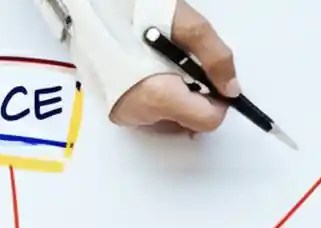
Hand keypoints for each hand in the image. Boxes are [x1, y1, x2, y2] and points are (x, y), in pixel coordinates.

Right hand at [112, 1, 237, 133]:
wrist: (89, 9)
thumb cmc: (132, 11)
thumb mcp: (184, 23)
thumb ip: (216, 57)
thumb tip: (231, 88)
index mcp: (159, 95)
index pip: (208, 121)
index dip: (219, 101)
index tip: (216, 81)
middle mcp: (140, 113)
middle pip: (189, 123)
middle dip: (197, 98)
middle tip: (186, 65)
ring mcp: (126, 115)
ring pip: (171, 120)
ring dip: (179, 98)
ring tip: (164, 65)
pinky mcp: (116, 111)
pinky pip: (150, 115)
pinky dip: (159, 98)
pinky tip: (150, 71)